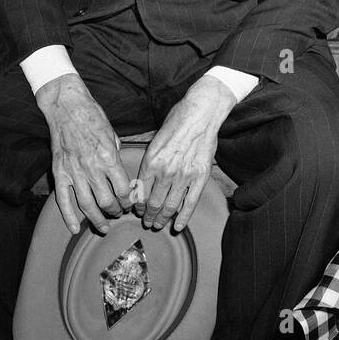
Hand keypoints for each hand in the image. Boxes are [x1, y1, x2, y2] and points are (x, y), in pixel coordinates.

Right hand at [36, 74, 129, 235]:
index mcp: (108, 158)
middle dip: (116, 212)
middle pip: (107, 201)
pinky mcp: (59, 172)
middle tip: (120, 214)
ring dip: (97, 219)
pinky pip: (63, 200)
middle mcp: (91, 168)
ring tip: (104, 227)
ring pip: (87, 205)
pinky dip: (69, 217)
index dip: (130, 202)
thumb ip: (116, 159)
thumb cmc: (93, 118)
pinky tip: (76, 228)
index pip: (124, 190)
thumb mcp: (113, 136)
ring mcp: (73, 172)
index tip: (131, 204)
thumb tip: (121, 177)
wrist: (67, 107)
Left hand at [138, 75, 237, 231]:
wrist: (202, 113)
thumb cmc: (177, 120)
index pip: (139, 193)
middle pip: (152, 203)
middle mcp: (166, 172)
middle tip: (146, 222)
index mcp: (151, 161)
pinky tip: (178, 227)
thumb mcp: (155, 139)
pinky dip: (183, 218)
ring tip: (158, 225)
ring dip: (162, 219)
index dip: (137, 206)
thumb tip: (144, 179)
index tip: (137, 211)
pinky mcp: (200, 177)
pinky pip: (190, 203)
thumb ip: (150, 161)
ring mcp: (184, 176)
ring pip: (169, 206)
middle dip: (147, 216)